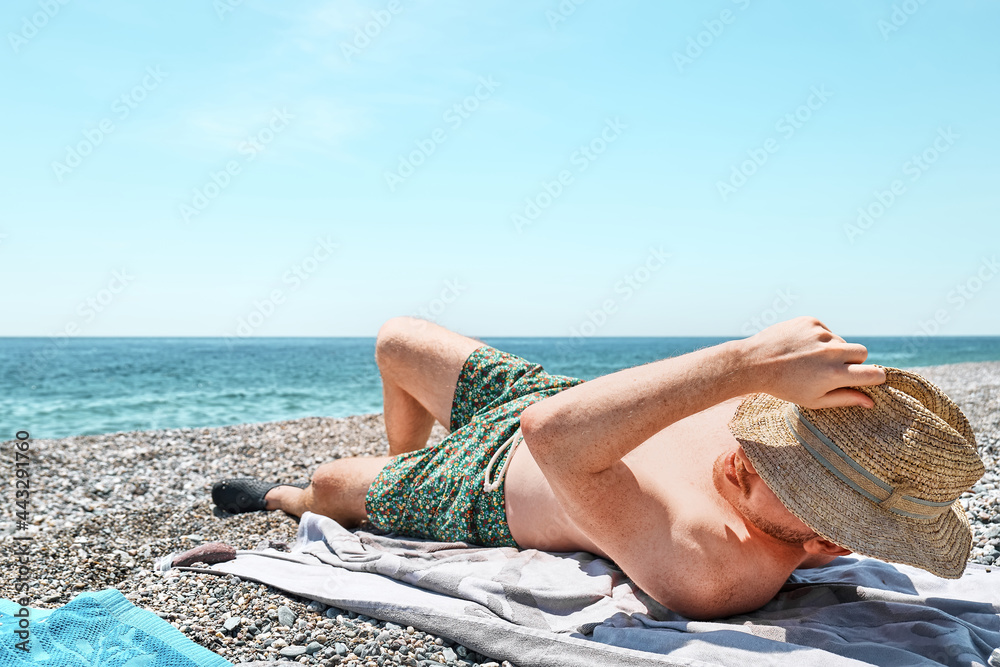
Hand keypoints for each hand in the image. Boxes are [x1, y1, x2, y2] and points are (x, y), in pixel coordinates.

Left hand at [742, 316, 885, 408]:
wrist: (754, 363)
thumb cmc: (785, 386)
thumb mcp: (814, 400)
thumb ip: (845, 399)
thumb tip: (871, 401)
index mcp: (833, 375)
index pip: (873, 373)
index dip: (876, 376)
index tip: (872, 378)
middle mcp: (830, 352)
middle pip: (862, 352)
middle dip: (853, 361)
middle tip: (832, 369)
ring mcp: (820, 334)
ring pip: (841, 341)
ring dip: (832, 350)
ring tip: (808, 360)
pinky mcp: (811, 322)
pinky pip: (826, 331)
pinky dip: (818, 339)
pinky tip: (801, 348)